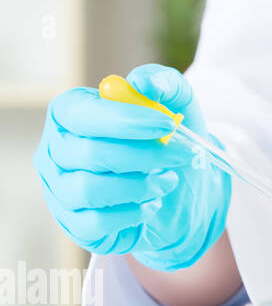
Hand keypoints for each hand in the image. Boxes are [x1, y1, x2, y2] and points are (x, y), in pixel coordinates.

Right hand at [34, 64, 230, 270]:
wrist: (180, 188)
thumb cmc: (167, 140)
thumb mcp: (178, 105)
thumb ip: (165, 84)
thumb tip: (144, 82)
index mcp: (70, 113)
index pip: (81, 113)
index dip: (125, 119)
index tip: (167, 125)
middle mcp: (55, 150)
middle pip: (89, 152)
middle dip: (145, 155)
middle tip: (182, 155)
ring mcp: (59, 190)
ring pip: (89, 190)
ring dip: (140, 186)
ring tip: (168, 180)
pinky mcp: (73, 224)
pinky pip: (95, 223)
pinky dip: (132, 213)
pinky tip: (151, 204)